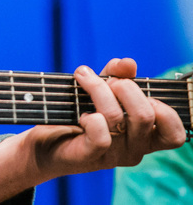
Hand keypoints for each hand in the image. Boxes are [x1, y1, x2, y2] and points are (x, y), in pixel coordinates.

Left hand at [0, 58, 185, 204]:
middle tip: (106, 80)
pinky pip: (100, 134)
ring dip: (98, 89)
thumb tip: (127, 62)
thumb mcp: (100, 93)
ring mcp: (113, 155)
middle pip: (145, 115)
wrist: (44, 143)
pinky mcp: (90, 156)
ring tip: (83, 78)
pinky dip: (90, 117)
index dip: (164, 110)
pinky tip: (79, 113)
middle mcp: (134, 149)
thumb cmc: (76, 116)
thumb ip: (117, 78)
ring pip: (118, 118)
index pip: (175, 134)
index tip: (140, 92)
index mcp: (144, 137)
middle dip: (125, 87)